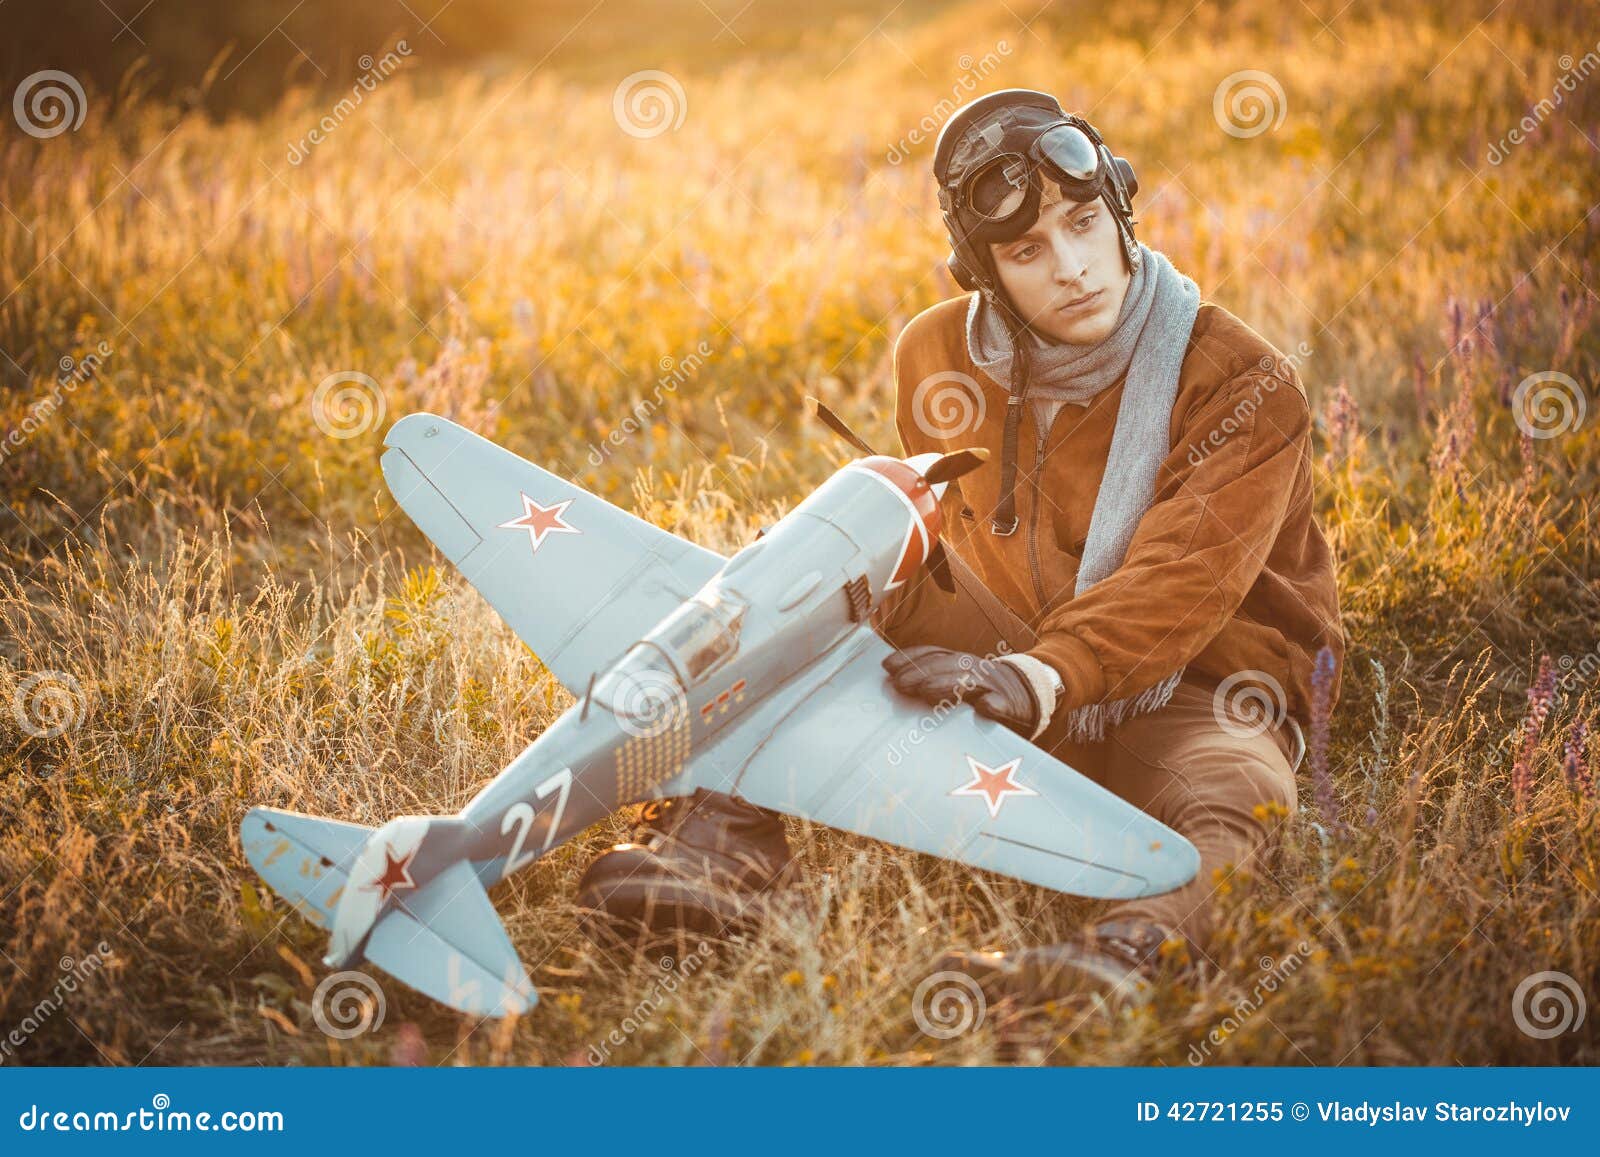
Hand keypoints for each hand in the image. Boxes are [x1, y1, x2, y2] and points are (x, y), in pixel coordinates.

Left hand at [881, 645, 1040, 738]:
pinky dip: (994, 705)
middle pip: (946, 666)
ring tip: (925, 692)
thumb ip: (935, 677)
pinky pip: (1003, 705)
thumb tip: (896, 679)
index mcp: (963, 662)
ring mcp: (994, 687)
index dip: (911, 657)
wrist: (1034, 692)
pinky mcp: (1013, 706)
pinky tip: (985, 708)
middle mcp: (976, 670)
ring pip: (970, 683)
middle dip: (921, 672)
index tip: (887, 665)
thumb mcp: (962, 678)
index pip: (935, 654)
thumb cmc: (988, 689)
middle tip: (899, 684)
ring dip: (947, 685)